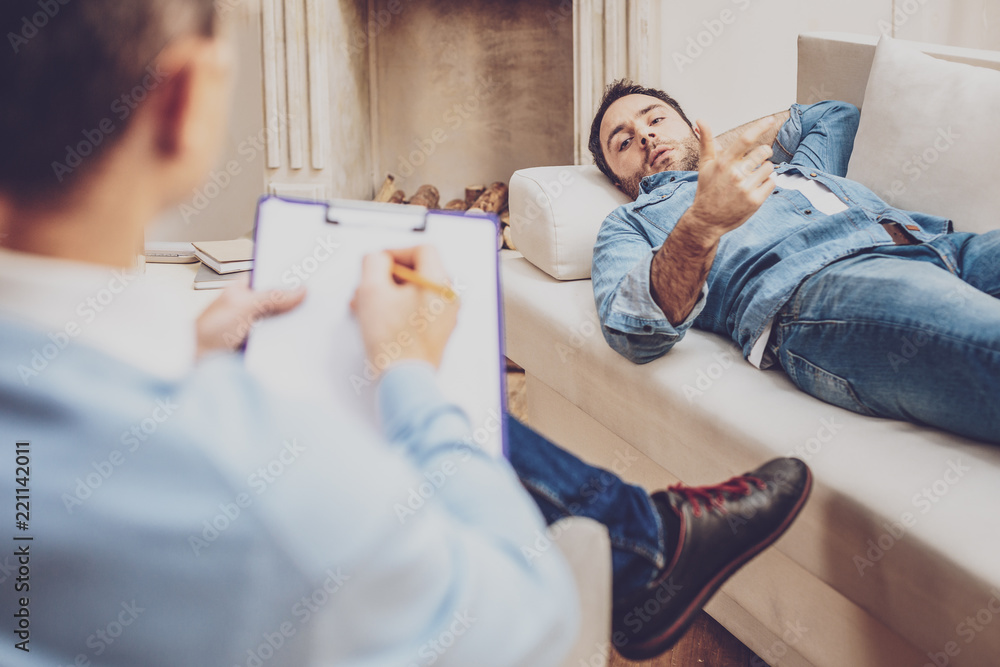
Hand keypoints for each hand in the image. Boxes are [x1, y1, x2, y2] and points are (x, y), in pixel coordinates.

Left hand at [195, 276, 305, 357]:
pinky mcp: (259, 341)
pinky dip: (288, 337)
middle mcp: (252, 304)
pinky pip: (279, 337)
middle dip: (296, 300)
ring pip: (282, 318)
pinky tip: (299, 337)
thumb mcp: (244, 306)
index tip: (312, 274)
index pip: (273, 275)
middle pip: (281, 298)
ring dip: (292, 321)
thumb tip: (299, 290)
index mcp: (245, 287)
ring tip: (310, 319)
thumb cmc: (209, 329)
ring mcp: (257, 323)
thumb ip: (272, 297)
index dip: (291, 275)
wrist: (197, 359)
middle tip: (316, 299)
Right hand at [350, 245, 458, 372]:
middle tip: (369, 284)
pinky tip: (376, 317)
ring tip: (365, 304)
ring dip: (389, 293)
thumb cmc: (393, 340)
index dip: (396, 252)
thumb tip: (377, 259)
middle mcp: (448, 298)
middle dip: (388, 276)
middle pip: (419, 271)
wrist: (404, 379)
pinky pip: (418, 309)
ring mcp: (445, 316)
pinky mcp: (438, 332)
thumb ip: (373, 263)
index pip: (422, 250)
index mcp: (439, 283)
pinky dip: (398, 307)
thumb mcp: (372, 290)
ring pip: (415, 292)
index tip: (379, 263)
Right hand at [686, 118, 775, 238]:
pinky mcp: (755, 201)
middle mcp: (735, 174)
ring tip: (751, 178)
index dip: (759, 127)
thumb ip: (707, 141)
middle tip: (757, 160)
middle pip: (763, 152)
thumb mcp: (705, 165)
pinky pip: (772, 183)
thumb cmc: (707, 189)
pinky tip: (754, 189)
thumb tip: (700, 120)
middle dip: (764, 153)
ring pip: (770, 167)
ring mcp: (746, 188)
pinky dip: (766, 184)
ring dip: (764, 170)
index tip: (770, 119)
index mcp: (723, 163)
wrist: (707, 220)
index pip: (745, 139)